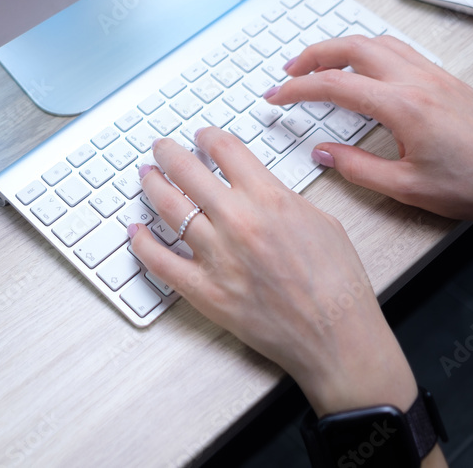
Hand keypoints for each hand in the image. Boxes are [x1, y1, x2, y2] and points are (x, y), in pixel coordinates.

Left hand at [129, 128, 416, 415]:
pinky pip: (160, 262)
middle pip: (188, 170)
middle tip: (161, 149)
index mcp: (269, 198)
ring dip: (152, 186)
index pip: (225, 149)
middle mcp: (238, 221)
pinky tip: (135, 232)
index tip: (202, 138)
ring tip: (146, 177)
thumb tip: (257, 188)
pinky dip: (142, 244)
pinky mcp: (205, 291)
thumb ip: (281, 199)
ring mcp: (217, 256)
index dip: (208, 137)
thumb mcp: (320, 220)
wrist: (338, 336)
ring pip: (168, 208)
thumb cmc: (338, 284)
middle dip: (169, 153)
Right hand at [266, 35, 472, 230]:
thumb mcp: (405, 187)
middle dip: (313, 55)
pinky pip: (399, 51)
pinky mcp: (446, 80)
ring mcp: (434, 76)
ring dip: (342, 47)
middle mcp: (417, 81)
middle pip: (352, 47)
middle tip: (288, 71)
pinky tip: (364, 68)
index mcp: (402, 106)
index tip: (277, 95)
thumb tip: (323, 153)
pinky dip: (370, 51)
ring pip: (377, 42)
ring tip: (320, 64)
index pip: (335, 85)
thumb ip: (356, 167)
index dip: (297, 88)